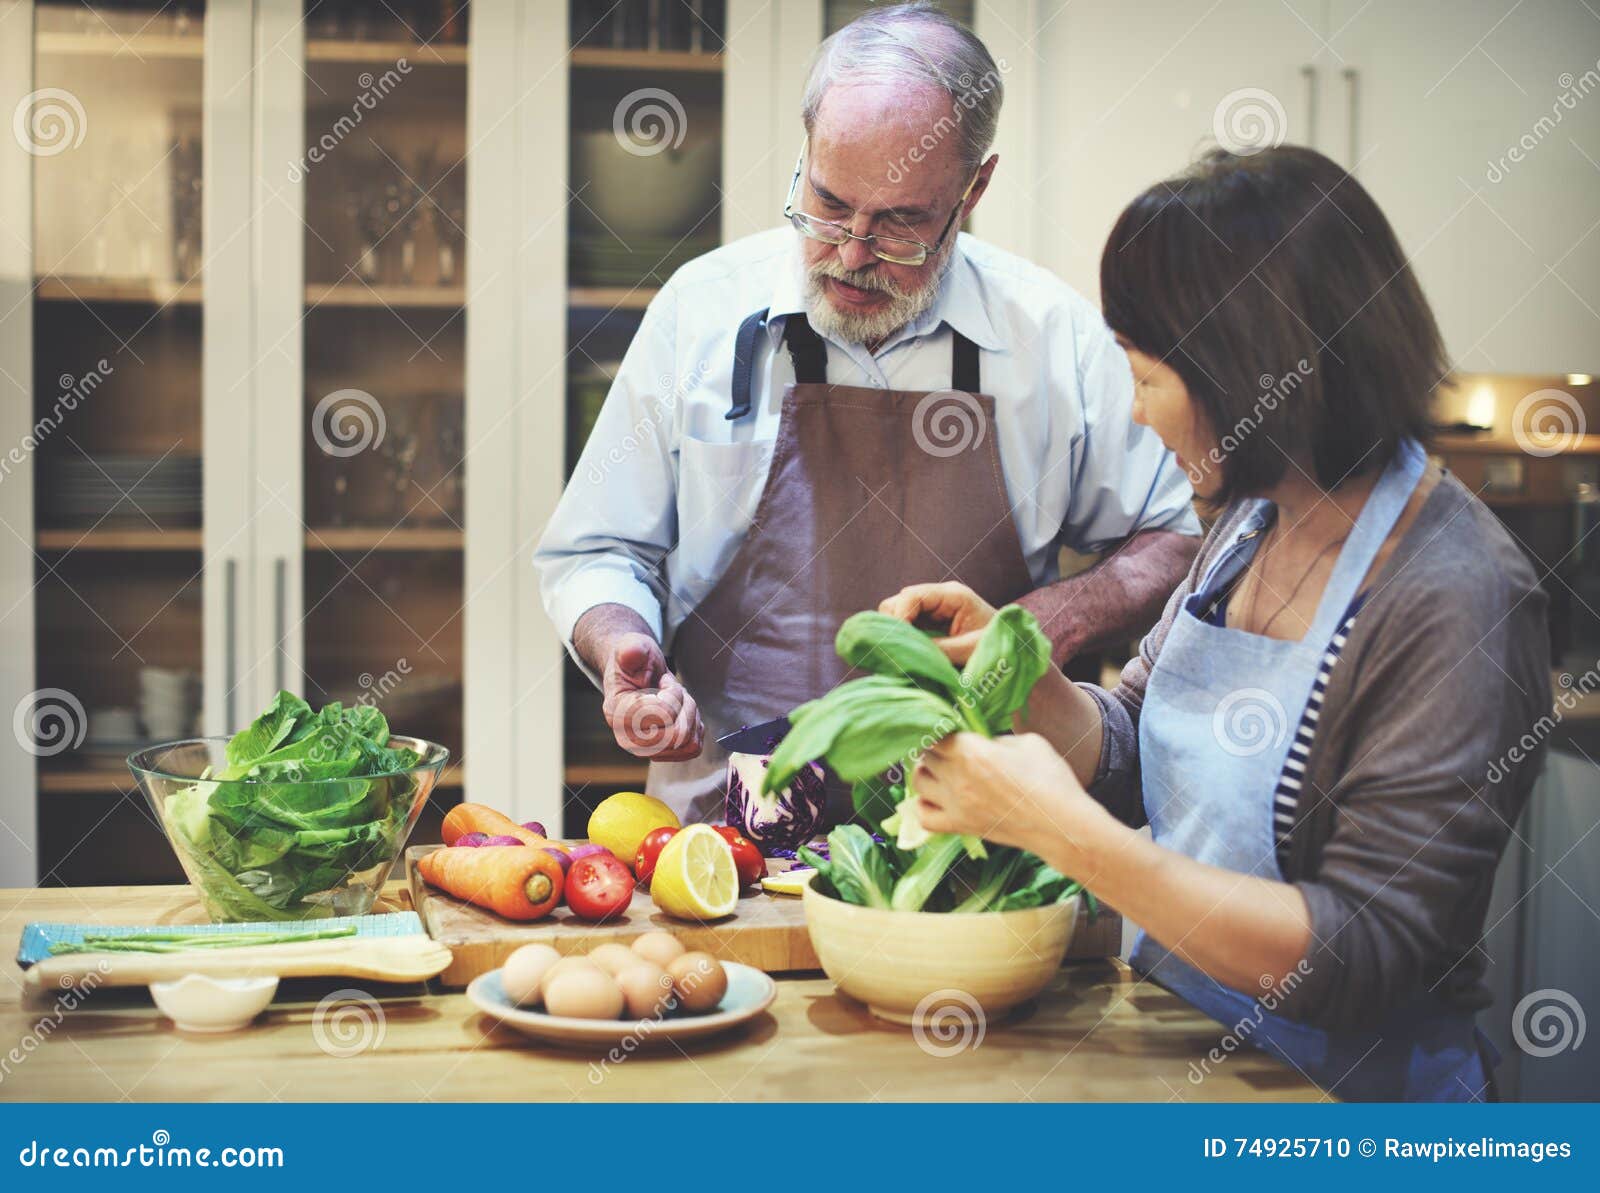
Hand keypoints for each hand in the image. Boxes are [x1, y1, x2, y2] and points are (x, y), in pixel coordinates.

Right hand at [601, 633, 703, 759]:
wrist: (636, 676)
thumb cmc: (635, 663)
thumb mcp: (633, 647)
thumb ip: (631, 650)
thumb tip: (630, 653)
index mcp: (617, 714)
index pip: (662, 714)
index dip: (672, 694)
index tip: (662, 682)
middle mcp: (629, 739)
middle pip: (678, 734)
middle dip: (684, 706)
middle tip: (674, 691)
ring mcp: (647, 750)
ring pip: (688, 742)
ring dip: (690, 716)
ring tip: (677, 702)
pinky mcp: (664, 754)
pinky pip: (693, 747)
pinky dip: (694, 728)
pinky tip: (681, 713)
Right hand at [878, 581, 997, 664]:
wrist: (1017, 651)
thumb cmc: (1001, 645)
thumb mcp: (970, 649)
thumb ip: (939, 649)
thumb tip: (907, 654)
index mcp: (953, 595)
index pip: (911, 596)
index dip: (898, 617)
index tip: (895, 643)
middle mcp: (939, 597)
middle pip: (898, 602)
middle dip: (893, 626)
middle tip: (898, 652)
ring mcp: (933, 610)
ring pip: (897, 614)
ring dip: (896, 634)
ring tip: (903, 655)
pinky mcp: (930, 624)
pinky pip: (906, 627)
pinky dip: (902, 640)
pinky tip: (908, 654)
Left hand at [911, 732, 1103, 864]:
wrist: (1061, 824)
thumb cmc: (1050, 779)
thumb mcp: (1027, 742)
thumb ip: (996, 738)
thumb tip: (981, 741)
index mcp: (972, 750)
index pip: (936, 732)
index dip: (941, 727)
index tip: (951, 728)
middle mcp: (957, 777)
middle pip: (925, 755)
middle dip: (934, 748)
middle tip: (947, 748)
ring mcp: (956, 805)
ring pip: (918, 783)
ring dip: (925, 773)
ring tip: (938, 770)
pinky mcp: (960, 827)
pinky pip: (924, 817)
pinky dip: (923, 806)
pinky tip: (936, 799)